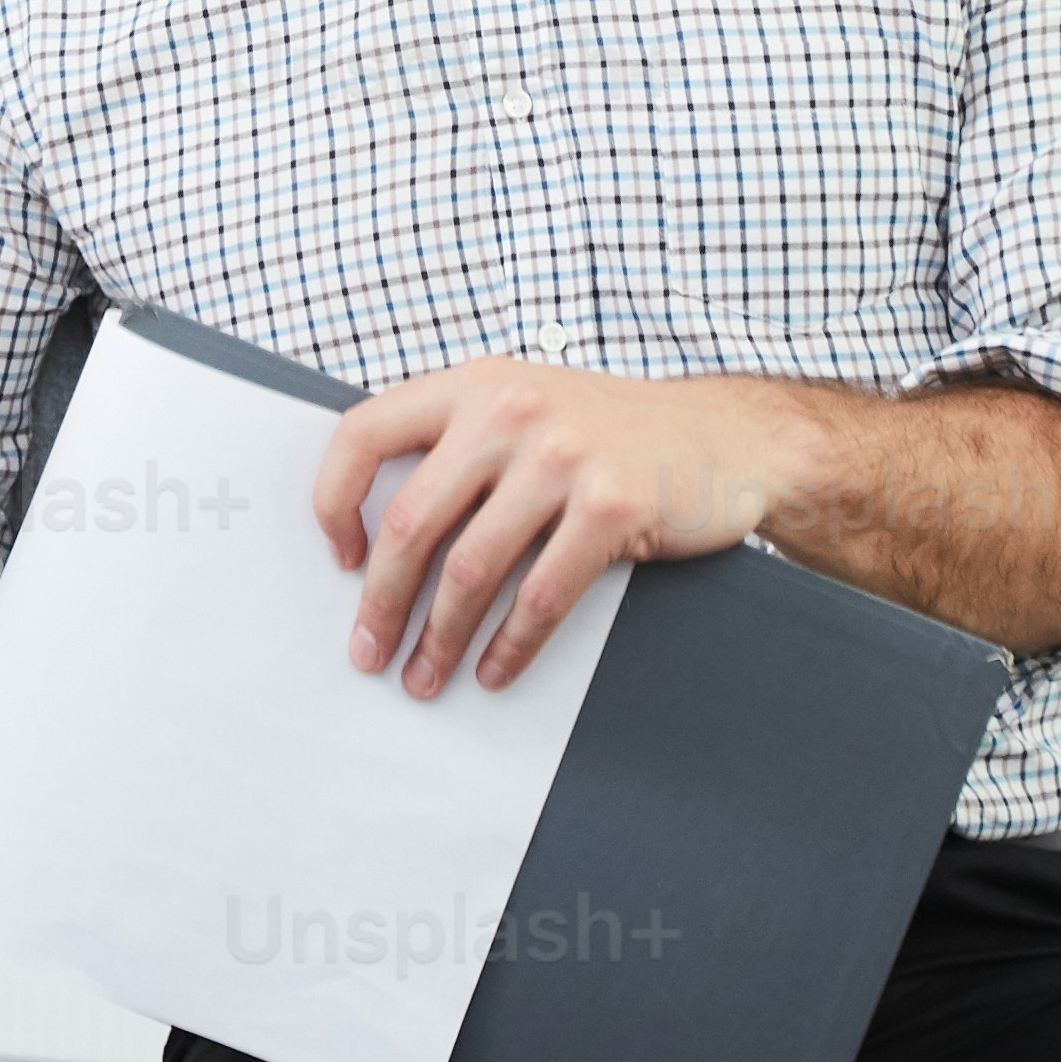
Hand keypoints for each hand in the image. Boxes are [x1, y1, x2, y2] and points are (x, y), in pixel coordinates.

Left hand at [314, 355, 791, 697]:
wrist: (726, 436)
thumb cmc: (609, 433)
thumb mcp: (524, 405)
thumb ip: (458, 444)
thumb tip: (376, 536)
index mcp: (473, 384)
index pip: (363, 432)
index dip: (334, 502)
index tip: (340, 560)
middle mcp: (510, 410)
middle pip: (412, 521)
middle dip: (381, 601)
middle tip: (368, 652)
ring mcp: (564, 457)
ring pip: (471, 569)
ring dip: (438, 638)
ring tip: (423, 677)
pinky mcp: (613, 507)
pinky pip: (541, 596)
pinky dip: (510, 646)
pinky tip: (494, 671)